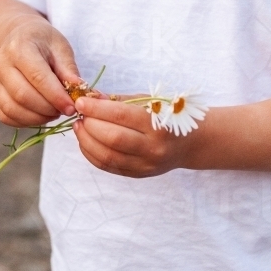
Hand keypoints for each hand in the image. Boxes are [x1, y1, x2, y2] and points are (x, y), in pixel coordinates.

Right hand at [0, 16, 80, 127]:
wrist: (18, 36)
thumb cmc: (43, 41)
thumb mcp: (60, 46)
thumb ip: (68, 68)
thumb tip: (78, 91)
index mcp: (19, 47)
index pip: (38, 77)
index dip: (56, 96)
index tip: (72, 107)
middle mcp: (0, 64)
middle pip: (23, 96)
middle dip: (48, 109)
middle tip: (65, 110)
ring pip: (12, 109)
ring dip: (38, 118)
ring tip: (55, 112)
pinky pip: (6, 116)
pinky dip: (26, 122)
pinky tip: (42, 115)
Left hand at [72, 95, 192, 177]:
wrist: (190, 143)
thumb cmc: (168, 115)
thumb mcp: (150, 101)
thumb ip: (120, 101)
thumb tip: (91, 96)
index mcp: (158, 125)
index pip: (122, 116)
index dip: (97, 109)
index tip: (81, 102)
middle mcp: (153, 148)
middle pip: (112, 138)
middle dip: (90, 125)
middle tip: (79, 114)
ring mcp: (145, 165)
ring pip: (107, 156)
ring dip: (87, 141)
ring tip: (80, 126)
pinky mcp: (138, 175)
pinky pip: (108, 167)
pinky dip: (92, 154)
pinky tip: (86, 141)